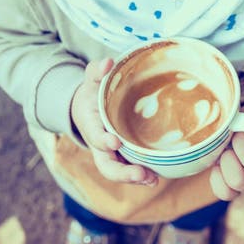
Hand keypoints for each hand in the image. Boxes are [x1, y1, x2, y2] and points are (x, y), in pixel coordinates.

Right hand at [70, 57, 157, 186]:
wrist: (86, 108)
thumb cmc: (92, 92)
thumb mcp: (91, 79)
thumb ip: (97, 70)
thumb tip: (108, 63)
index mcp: (90, 125)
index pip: (95, 136)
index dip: (103, 140)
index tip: (115, 141)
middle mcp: (99, 145)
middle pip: (107, 166)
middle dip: (122, 172)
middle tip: (141, 173)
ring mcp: (110, 154)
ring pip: (119, 171)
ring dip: (135, 178)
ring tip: (153, 179)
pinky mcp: (121, 157)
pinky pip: (129, 168)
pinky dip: (141, 175)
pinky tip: (157, 176)